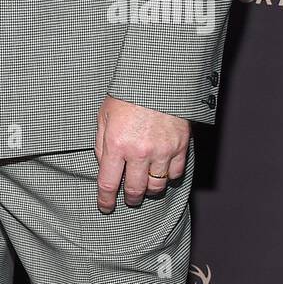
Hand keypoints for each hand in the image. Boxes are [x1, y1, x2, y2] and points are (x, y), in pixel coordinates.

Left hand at [94, 96, 190, 212]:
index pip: (108, 183)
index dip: (106, 200)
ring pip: (157, 186)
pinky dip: (169, 176)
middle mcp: (139, 151)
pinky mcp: (180, 146)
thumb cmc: (127, 93)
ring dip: (149, 190)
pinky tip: (163, 171)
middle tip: (128, 198)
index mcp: (116, 144)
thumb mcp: (104, 115)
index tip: (106, 206)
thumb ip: (101, 143)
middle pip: (135, 190)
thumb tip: (103, 165)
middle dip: (130, 198)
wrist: (158, 77)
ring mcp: (162, 151)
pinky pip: (176, 173)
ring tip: (145, 186)